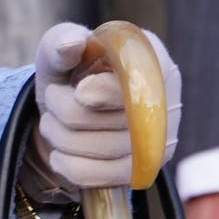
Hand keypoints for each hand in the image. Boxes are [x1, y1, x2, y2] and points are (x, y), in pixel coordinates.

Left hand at [29, 21, 181, 196]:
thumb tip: (71, 44)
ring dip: (61, 136)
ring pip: (105, 150)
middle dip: (66, 111)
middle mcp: (165, 99)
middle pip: (118, 120)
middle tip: (52, 98)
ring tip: (52, 121)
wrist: (68, 109)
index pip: (142, 83)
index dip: (107, 92)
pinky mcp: (142, 170)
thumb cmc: (70, 71)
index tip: (79, 91)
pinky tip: (59, 153)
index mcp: (152, 58)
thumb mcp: (58, 50)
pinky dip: (69, 165)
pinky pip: (102, 175)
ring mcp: (159, 140)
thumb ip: (61, 42)